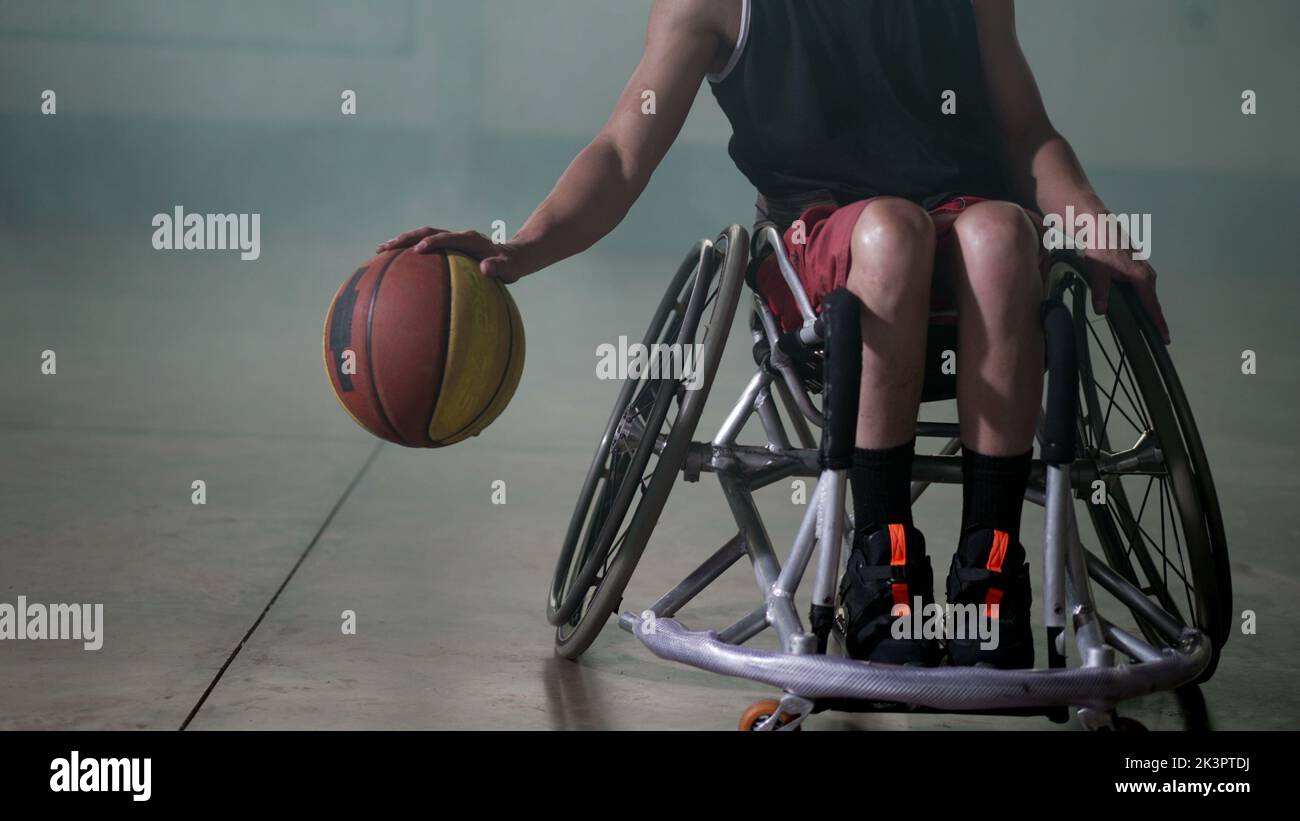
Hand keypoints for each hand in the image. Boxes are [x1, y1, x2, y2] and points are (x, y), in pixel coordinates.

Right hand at [376, 227, 527, 283]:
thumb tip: (487, 269)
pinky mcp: (449, 245)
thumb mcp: (510, 269)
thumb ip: (499, 268)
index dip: (435, 243)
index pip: (449, 238)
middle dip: (406, 238)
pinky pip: (427, 245)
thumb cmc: (512, 266)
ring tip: (381, 251)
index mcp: (472, 240)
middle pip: (428, 232)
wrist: (515, 255)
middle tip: (384, 248)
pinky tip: (395, 263)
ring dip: (403, 241)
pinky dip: (410, 249)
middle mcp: (459, 236)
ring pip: (423, 236)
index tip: (418, 251)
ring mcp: (452, 239)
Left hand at [1085, 248, 1170, 343]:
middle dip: (1155, 319)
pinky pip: (1141, 287)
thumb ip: (1101, 292)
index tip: (1165, 338)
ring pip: (1147, 294)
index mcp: (1141, 278)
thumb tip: (1101, 311)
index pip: (1152, 306)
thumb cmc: (1101, 248)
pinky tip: (1134, 305)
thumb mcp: (1098, 272)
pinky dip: (1141, 298)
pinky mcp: (1137, 266)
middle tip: (1158, 337)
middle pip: (1152, 302)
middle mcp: (1147, 274)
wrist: (1100, 227)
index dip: (1158, 323)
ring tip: (1148, 325)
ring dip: (1148, 308)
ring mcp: (1143, 269)